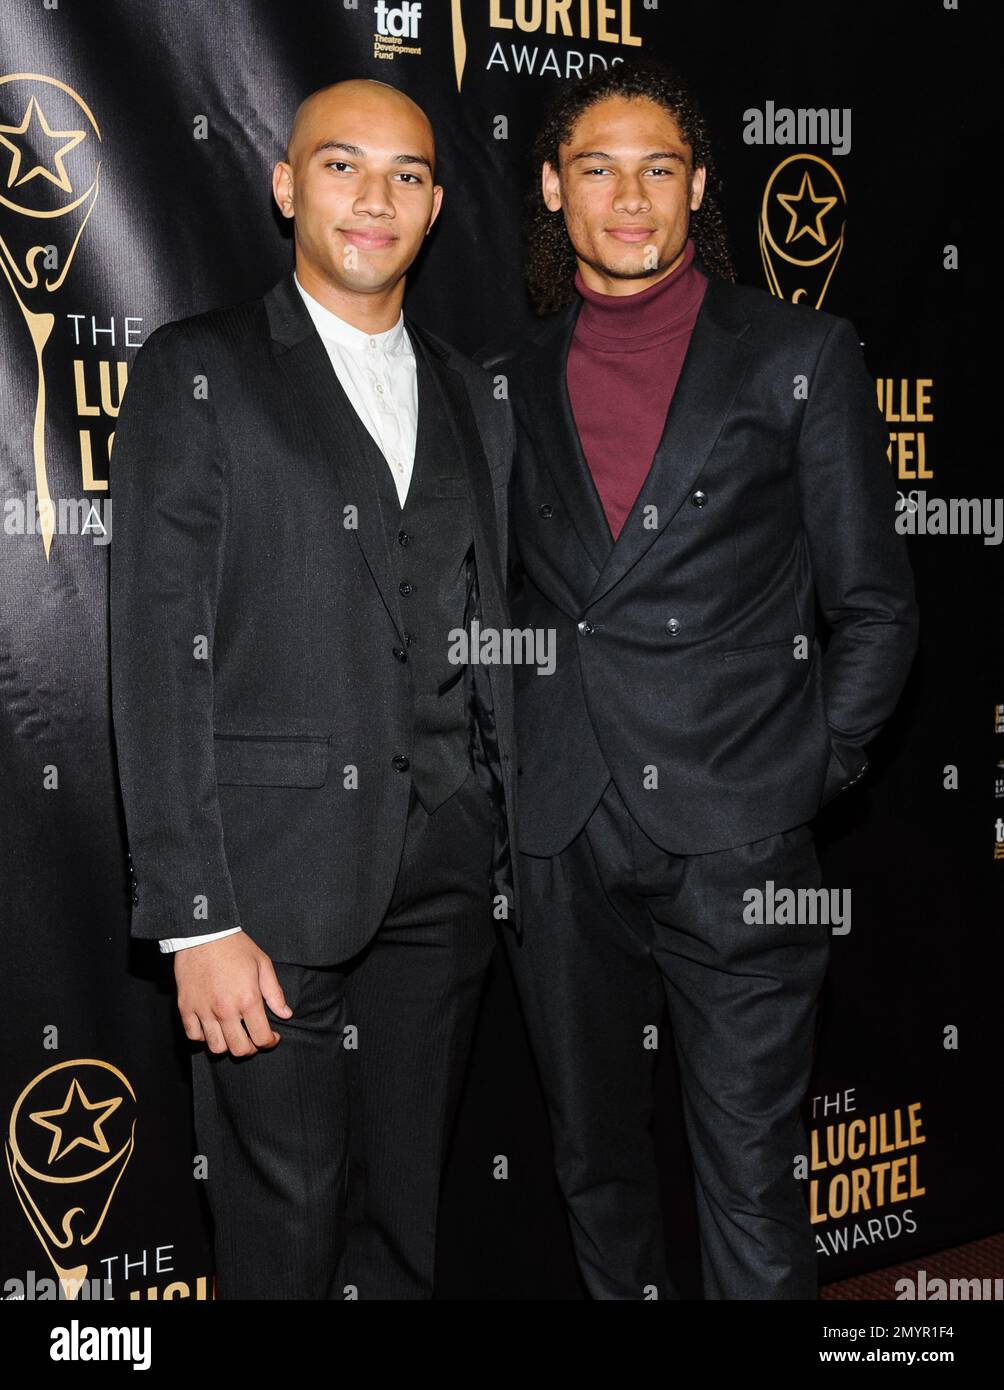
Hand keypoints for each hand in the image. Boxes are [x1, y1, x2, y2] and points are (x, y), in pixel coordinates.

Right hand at [174, 932, 291, 1056]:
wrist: (204, 933)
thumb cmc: (235, 946)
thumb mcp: (262, 964)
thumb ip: (275, 993)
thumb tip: (286, 1014)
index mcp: (248, 1000)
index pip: (262, 1038)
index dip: (270, 1042)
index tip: (272, 1037)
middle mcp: (225, 1010)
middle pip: (240, 1049)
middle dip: (251, 1048)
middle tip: (253, 1038)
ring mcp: (203, 1011)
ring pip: (216, 1047)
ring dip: (227, 1045)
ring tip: (232, 1034)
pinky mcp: (186, 1007)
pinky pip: (193, 1035)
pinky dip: (203, 1037)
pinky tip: (212, 1027)